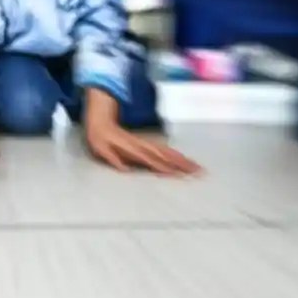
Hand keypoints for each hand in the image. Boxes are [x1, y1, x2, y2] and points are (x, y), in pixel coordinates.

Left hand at [86, 121, 200, 175]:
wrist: (101, 122)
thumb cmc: (100, 138)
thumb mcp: (101, 148)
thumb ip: (112, 158)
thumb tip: (124, 169)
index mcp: (133, 150)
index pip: (152, 160)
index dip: (165, 167)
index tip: (178, 175)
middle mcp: (143, 147)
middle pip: (166, 156)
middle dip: (182, 164)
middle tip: (198, 172)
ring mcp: (146, 145)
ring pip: (168, 153)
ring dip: (183, 160)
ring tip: (197, 168)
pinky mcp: (147, 145)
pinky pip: (165, 151)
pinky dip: (176, 156)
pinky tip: (184, 160)